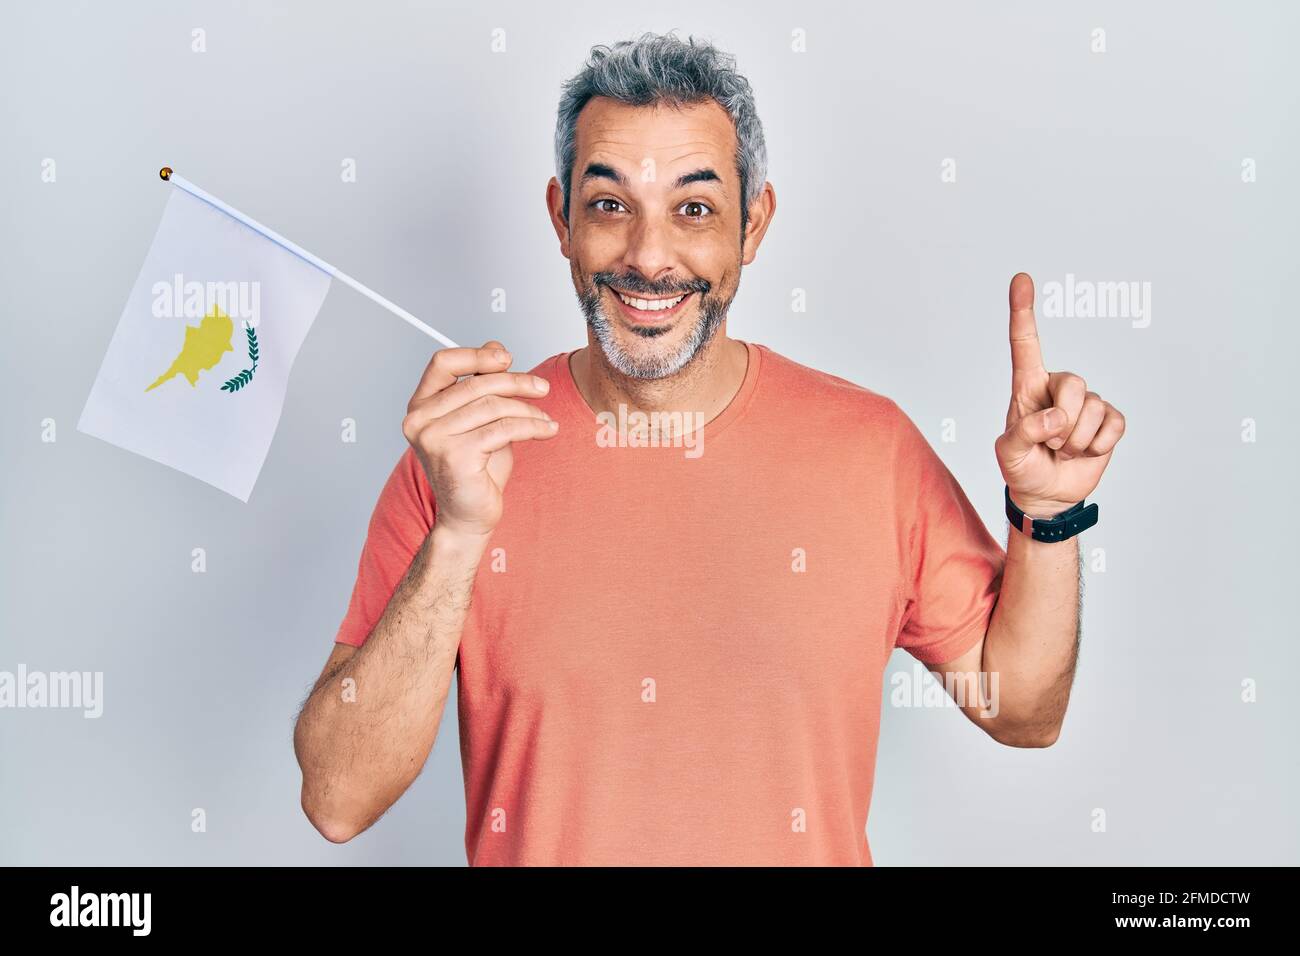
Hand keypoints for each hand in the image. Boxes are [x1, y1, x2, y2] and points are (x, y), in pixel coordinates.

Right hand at [402, 340, 557, 538]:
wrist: (469, 516)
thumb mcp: (481, 419)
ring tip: (545, 417)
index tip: (508, 359)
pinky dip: (532, 426)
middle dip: (516, 382)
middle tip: (543, 388)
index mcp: (420, 406)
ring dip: (527, 408)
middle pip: (476, 384)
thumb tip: (496, 348)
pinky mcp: (456, 456)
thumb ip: (483, 384)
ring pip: (493, 406)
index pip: (443, 362)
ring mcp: (434, 438)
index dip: (477, 356)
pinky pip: (504, 429)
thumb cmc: (476, 469)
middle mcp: (419, 420)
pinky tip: (547, 430)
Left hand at [995, 274, 1125, 518]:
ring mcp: (1085, 403)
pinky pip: (1113, 425)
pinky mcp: (1108, 421)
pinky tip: (1085, 452)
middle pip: (1073, 384)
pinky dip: (1098, 445)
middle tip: (1049, 444)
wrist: (1047, 495)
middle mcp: (1058, 388)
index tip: (1021, 278)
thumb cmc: (1022, 467)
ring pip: (1093, 409)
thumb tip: (1055, 417)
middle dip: (1062, 422)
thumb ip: (1024, 432)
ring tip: (1062, 451)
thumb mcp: (1009, 453)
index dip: (1023, 311)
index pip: (1025, 344)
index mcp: (1027, 388)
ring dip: (1076, 440)